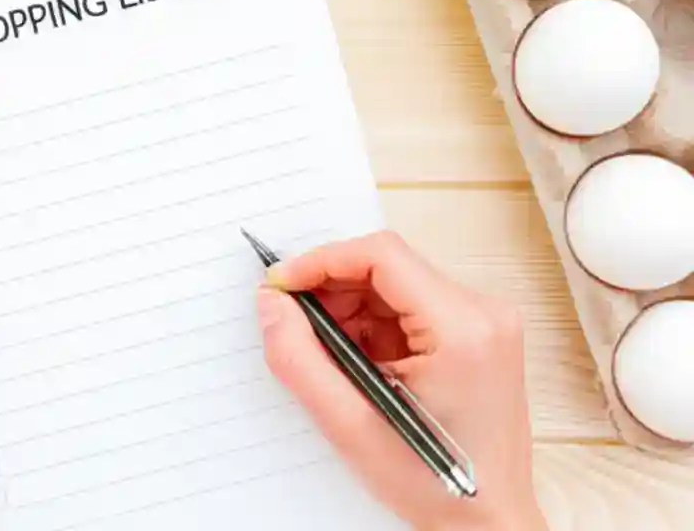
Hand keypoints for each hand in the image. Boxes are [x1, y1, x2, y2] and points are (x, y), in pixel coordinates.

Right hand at [257, 232, 546, 530]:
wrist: (488, 525)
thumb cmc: (436, 485)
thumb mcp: (350, 424)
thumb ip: (299, 358)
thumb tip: (272, 304)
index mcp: (465, 329)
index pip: (382, 256)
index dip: (322, 261)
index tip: (281, 284)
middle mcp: (484, 314)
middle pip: (388, 267)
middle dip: (332, 290)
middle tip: (295, 325)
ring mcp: (484, 324)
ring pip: (394, 286)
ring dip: (349, 310)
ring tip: (329, 358)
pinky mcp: (475, 336)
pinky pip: (408, 308)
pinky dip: (371, 326)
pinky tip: (357, 364)